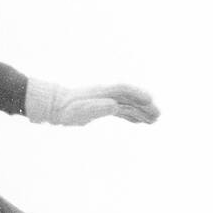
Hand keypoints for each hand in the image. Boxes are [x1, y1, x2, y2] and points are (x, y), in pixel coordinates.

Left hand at [25, 80, 159, 125]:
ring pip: (127, 105)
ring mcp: (105, 100)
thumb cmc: (65, 109)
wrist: (54, 107)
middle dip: (144, 106)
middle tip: (158, 116)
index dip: (138, 94)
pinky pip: (120, 111)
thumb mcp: (80, 110)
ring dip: (141, 112)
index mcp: (103, 93)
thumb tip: (115, 107)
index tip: (150, 101)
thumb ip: (97, 108)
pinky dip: (131, 116)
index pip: (124, 91)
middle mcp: (106, 94)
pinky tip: (138, 122)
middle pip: (129, 99)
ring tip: (154, 120)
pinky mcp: (102, 107)